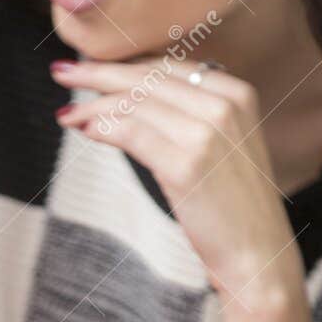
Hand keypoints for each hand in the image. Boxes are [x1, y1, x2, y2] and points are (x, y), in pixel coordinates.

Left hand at [53, 57, 302, 312]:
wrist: (258, 255)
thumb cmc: (233, 207)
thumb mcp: (222, 147)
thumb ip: (191, 116)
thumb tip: (130, 100)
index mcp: (236, 93)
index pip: (166, 67)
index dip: (123, 66)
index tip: (90, 69)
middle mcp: (224, 105)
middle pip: (146, 78)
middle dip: (99, 74)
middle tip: (63, 75)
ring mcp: (206, 133)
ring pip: (134, 104)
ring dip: (93, 106)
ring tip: (67, 115)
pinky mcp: (187, 164)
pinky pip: (132, 133)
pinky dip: (103, 128)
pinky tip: (86, 131)